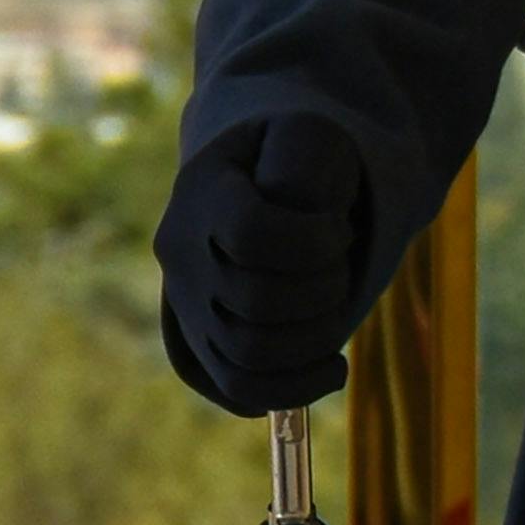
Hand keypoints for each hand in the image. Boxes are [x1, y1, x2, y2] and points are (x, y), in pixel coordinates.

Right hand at [155, 111, 374, 410]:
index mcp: (204, 187)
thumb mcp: (306, 136)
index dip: (312, 242)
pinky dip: (297, 387)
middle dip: (323, 291)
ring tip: (337, 311)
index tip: (340, 230)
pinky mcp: (201, 348)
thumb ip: (304, 163)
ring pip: (248, 351)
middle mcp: (182, 250)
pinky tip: (333, 367)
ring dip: (315, 338)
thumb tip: (300, 217)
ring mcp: (187, 305)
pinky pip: (241, 388)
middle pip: (256, 300)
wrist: (264, 190)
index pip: (252, 233)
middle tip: (342, 268)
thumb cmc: (296, 163)